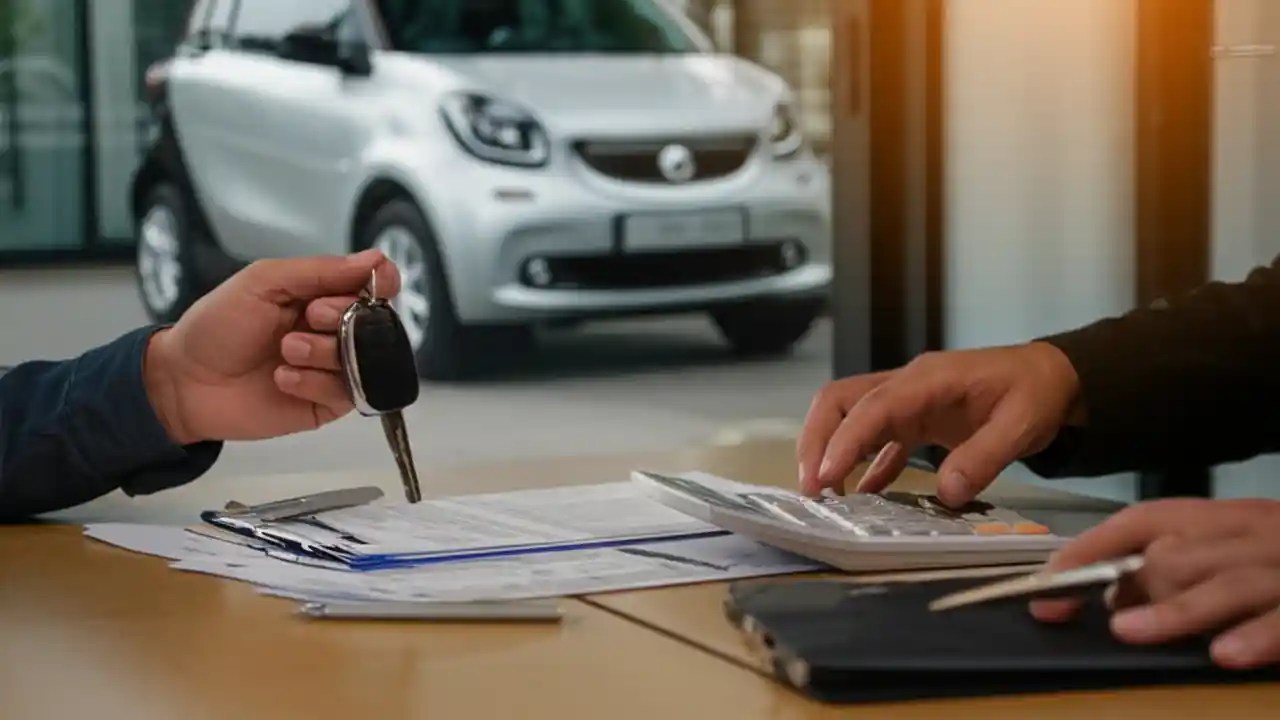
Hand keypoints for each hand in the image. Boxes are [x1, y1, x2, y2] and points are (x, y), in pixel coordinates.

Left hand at [142, 249, 401, 445]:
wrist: (185, 381)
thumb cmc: (218, 325)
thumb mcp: (263, 282)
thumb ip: (320, 270)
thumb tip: (377, 259)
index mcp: (323, 294)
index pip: (375, 285)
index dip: (381, 283)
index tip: (375, 284)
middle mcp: (336, 330)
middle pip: (377, 322)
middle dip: (344, 317)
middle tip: (309, 318)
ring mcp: (334, 368)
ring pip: (365, 359)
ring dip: (325, 352)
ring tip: (287, 352)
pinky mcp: (326, 403)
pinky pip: (348, 393)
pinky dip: (316, 382)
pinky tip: (283, 379)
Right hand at [797, 342, 1083, 506]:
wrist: (1054, 377)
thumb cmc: (1037, 392)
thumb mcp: (1021, 425)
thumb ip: (983, 457)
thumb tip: (946, 494)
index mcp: (929, 379)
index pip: (873, 406)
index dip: (845, 440)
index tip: (825, 475)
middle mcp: (908, 385)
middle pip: (841, 401)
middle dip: (817, 440)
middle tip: (810, 486)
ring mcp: (908, 401)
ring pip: (850, 418)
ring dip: (831, 451)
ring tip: (823, 494)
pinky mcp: (916, 419)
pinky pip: (878, 441)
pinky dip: (863, 466)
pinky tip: (860, 495)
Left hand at [1031, 498, 1279, 669]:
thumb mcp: (1226, 551)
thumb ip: (1172, 572)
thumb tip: (1109, 602)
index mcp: (1215, 518)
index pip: (1137, 525)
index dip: (1086, 554)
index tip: (1044, 594)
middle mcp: (1249, 532)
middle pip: (1178, 553)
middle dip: (1132, 587)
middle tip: (1098, 621)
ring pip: (1226, 583)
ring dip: (1176, 611)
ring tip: (1129, 633)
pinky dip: (1259, 635)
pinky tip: (1226, 656)